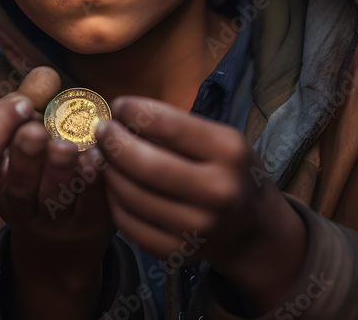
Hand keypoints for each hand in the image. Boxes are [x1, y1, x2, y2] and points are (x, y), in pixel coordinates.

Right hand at [0, 67, 115, 318]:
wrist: (65, 233)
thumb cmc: (42, 168)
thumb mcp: (27, 132)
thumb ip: (32, 99)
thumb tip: (45, 75)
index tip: (23, 103)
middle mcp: (18, 204)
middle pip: (17, 183)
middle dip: (26, 155)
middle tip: (37, 131)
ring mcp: (54, 221)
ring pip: (54, 198)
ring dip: (62, 168)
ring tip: (71, 145)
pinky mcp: (89, 226)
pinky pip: (91, 206)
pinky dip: (96, 181)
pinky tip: (101, 157)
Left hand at [95, 96, 307, 312]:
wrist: (255, 232)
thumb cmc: (231, 173)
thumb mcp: (222, 140)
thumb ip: (178, 127)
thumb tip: (122, 113)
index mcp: (230, 153)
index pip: (170, 126)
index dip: (135, 111)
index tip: (119, 105)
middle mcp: (218, 192)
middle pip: (147, 164)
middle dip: (114, 143)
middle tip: (102, 131)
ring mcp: (198, 227)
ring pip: (132, 195)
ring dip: (108, 171)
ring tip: (104, 156)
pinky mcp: (178, 252)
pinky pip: (129, 224)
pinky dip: (112, 201)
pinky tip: (113, 185)